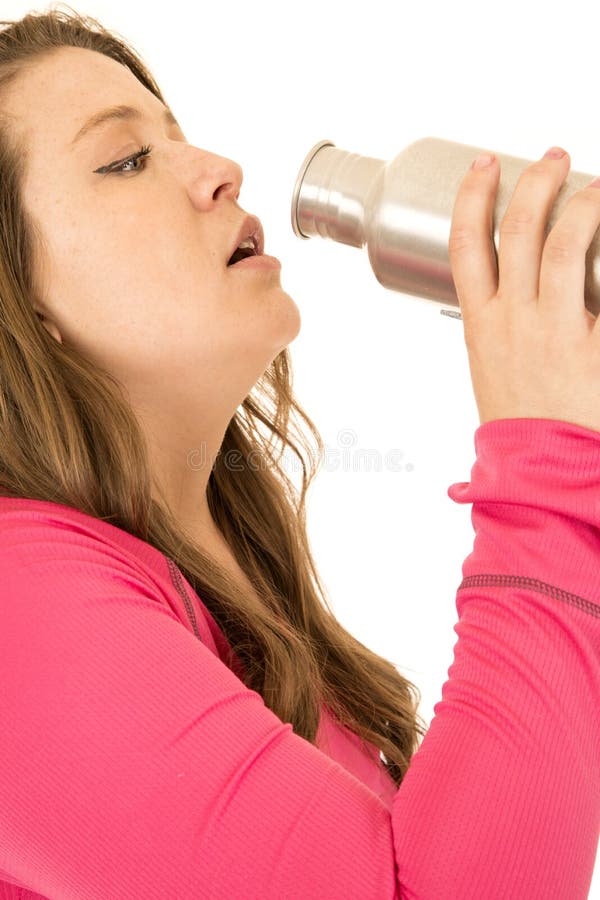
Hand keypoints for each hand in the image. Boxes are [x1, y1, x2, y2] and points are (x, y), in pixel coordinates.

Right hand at [448, 146, 599, 433]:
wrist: (540, 467)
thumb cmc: (519, 421)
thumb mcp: (493, 366)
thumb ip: (504, 325)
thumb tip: (521, 292)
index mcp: (479, 324)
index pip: (466, 245)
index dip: (473, 198)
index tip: (482, 167)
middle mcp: (510, 320)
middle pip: (515, 231)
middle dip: (533, 183)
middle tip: (553, 160)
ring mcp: (551, 330)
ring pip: (560, 246)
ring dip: (578, 205)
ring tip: (592, 185)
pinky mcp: (589, 342)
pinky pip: (598, 284)